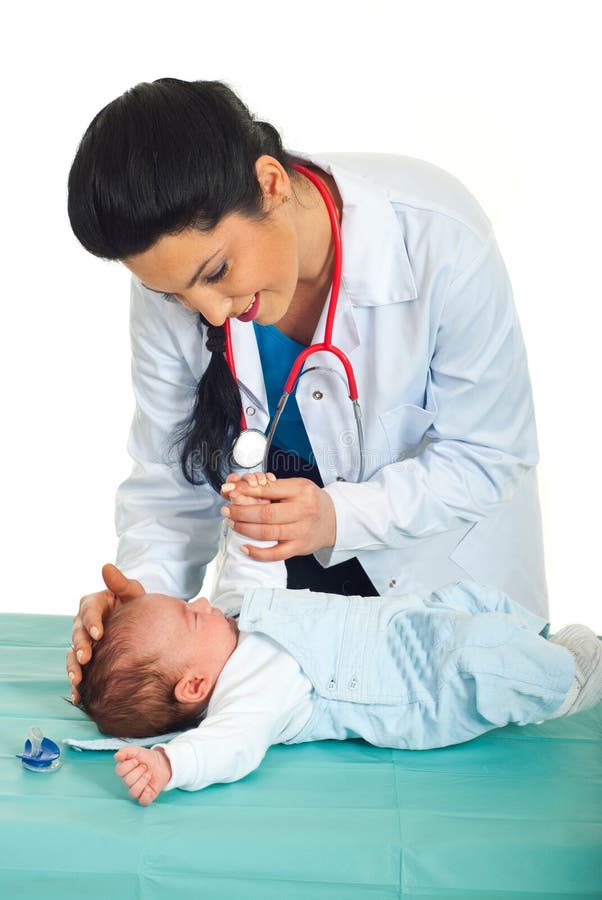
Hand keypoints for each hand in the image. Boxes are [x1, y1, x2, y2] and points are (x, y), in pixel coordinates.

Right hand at [67, 565, 144, 704]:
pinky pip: (78, 670)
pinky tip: (78, 696)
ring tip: (77, 679)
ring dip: (73, 666)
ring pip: (73, 654)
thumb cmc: (136, 604)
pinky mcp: (87, 659)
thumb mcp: (132, 592)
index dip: (92, 621)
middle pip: (77, 633)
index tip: (98, 633)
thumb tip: (107, 567)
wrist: (143, 623)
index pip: (88, 610)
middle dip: (80, 646)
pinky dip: (77, 684)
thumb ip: (121, 582)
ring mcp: (84, 642)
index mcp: (94, 604)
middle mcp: (84, 623)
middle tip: (85, 658)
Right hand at [114, 746, 171, 805]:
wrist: (162, 762)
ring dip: (143, 781)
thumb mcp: (137, 751)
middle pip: (127, 781)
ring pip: (133, 792)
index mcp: (125, 771)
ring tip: (148, 774)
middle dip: (139, 771)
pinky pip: (143, 801)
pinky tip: (150, 786)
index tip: (137, 760)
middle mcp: (129, 782)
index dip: (129, 764)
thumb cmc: (147, 758)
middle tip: (145, 766)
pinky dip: (146, 795)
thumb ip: (125, 751)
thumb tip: (116, 756)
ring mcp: (137, 790)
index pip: (120, 771)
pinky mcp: (146, 796)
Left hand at [220, 474, 335, 560]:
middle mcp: (303, 511)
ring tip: (232, 523)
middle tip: (227, 510)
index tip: (231, 492)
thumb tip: (240, 487)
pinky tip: (244, 547)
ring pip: (268, 533)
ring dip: (245, 528)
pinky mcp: (299, 548)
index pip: (268, 490)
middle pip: (266, 513)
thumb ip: (271, 488)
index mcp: (301, 491)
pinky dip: (258, 553)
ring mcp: (302, 532)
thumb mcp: (296, 486)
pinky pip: (275, 554)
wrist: (333, 519)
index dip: (246, 491)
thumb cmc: (309, 500)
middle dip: (241, 512)